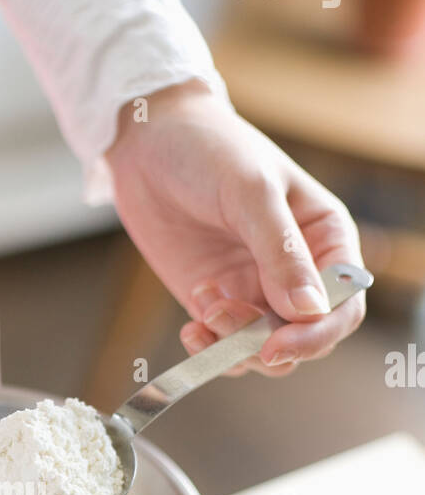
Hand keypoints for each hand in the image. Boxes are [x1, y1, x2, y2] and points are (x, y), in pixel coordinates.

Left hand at [106, 81, 366, 375]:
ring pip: (265, 351)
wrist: (149, 143)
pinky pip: (225, 348)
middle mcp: (298, 272)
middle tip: (224, 318)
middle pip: (307, 337)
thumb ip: (281, 253)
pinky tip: (190, 329)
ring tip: (204, 303)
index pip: (345, 306)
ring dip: (234, 343)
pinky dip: (210, 349)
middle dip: (269, 343)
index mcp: (325, 239)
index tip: (277, 344)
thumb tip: (309, 311)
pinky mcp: (217, 302)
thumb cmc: (211, 151)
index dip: (317, 333)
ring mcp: (256, 291)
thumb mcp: (250, 193)